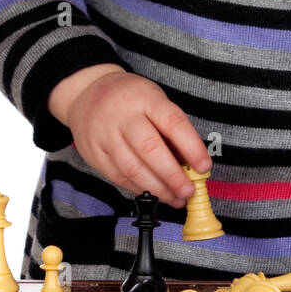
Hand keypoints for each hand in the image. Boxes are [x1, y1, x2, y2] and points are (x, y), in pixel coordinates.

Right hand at [61, 69, 212, 208]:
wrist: (85, 93)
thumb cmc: (129, 99)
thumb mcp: (154, 100)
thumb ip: (171, 131)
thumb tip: (192, 165)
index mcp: (145, 98)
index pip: (172, 122)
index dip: (191, 147)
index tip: (205, 167)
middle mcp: (123, 116)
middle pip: (150, 148)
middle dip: (172, 175)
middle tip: (188, 191)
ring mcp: (105, 135)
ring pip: (132, 168)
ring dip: (157, 189)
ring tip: (175, 198)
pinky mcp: (94, 153)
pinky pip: (118, 177)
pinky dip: (139, 189)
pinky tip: (154, 194)